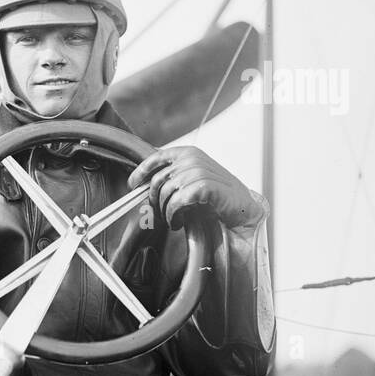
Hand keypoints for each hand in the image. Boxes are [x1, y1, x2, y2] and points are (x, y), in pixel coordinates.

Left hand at [128, 146, 263, 229]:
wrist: (242, 208)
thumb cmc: (215, 197)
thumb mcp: (190, 182)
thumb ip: (171, 179)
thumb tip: (143, 189)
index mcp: (188, 153)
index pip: (156, 158)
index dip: (140, 172)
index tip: (133, 185)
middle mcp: (192, 159)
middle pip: (157, 181)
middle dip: (154, 201)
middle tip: (160, 214)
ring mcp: (198, 171)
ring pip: (164, 193)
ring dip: (165, 212)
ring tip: (173, 220)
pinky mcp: (204, 186)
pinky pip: (175, 202)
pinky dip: (173, 216)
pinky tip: (179, 222)